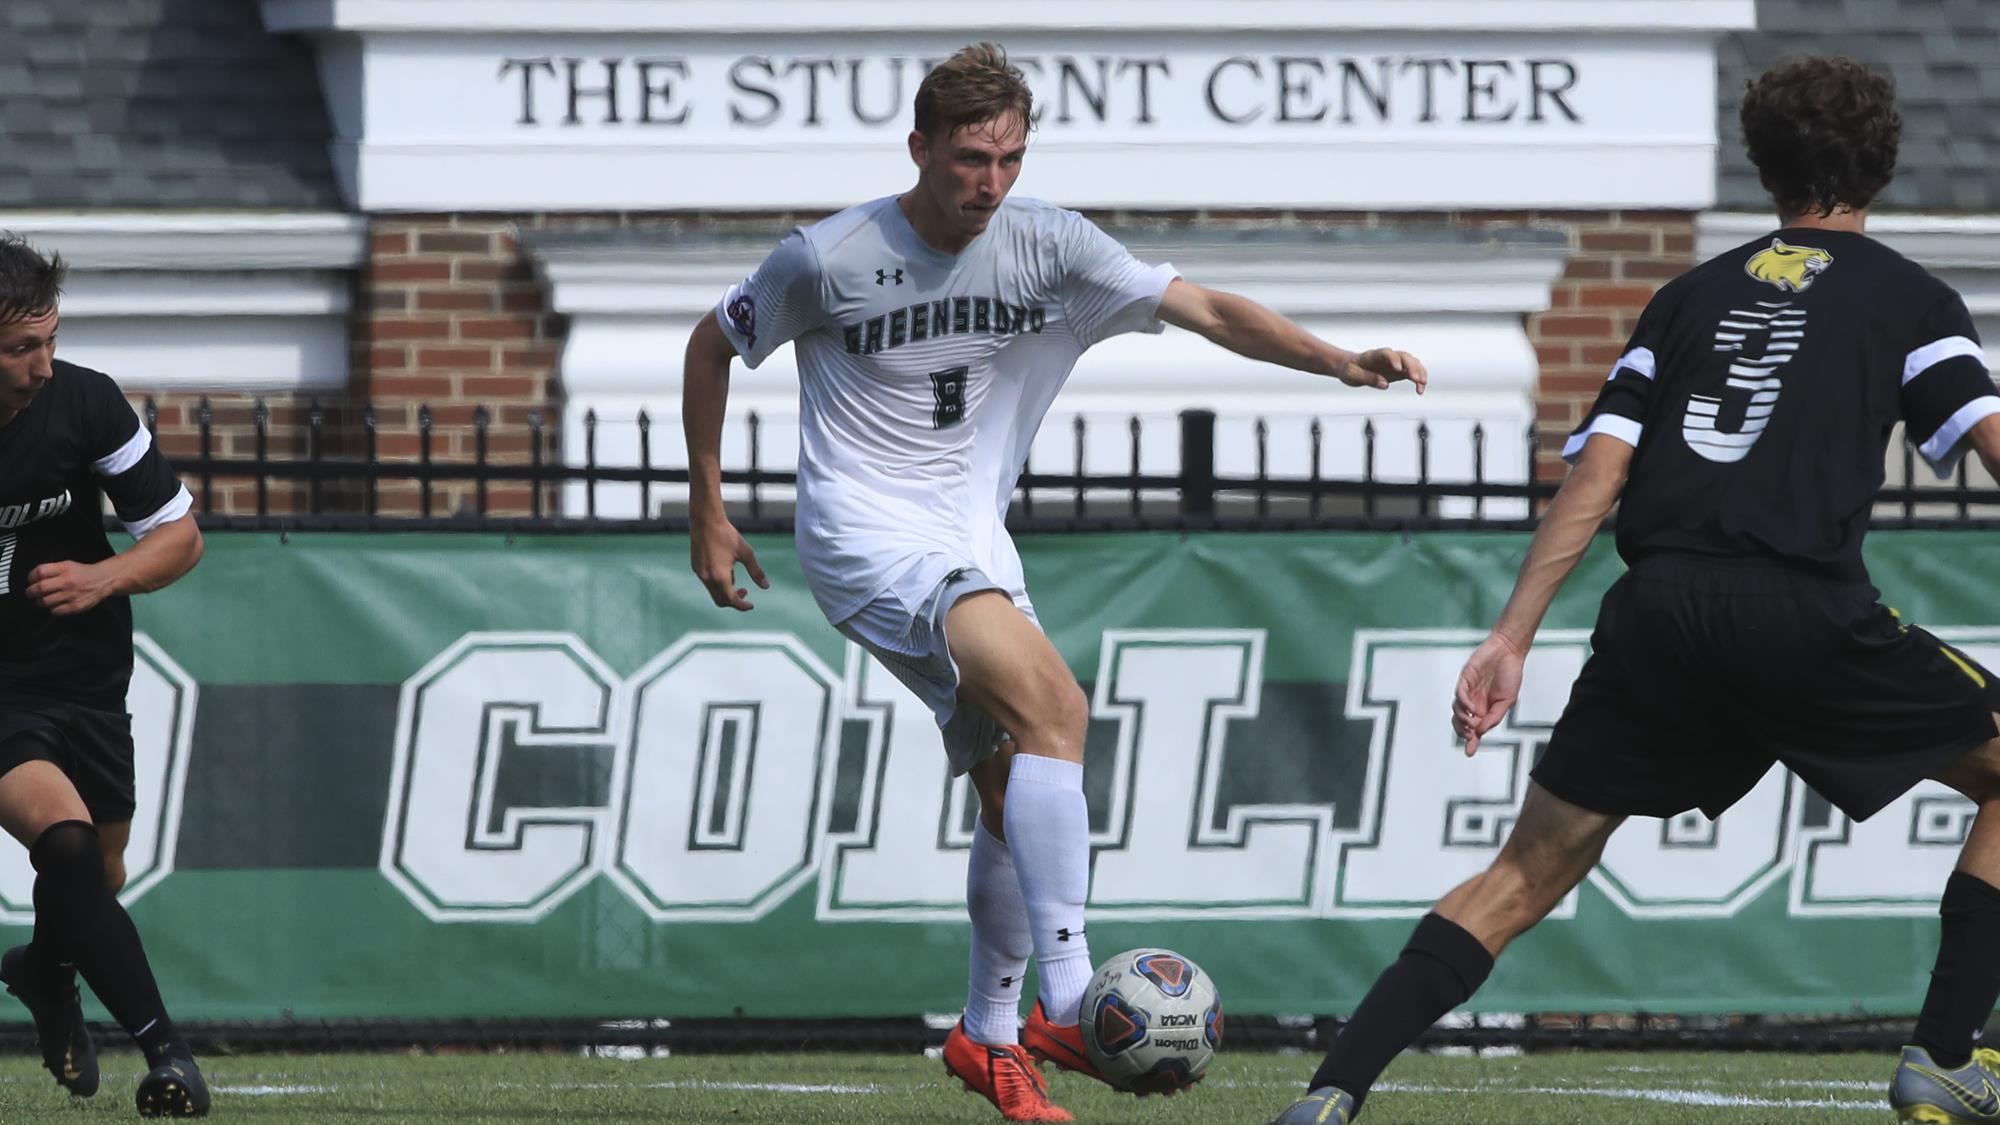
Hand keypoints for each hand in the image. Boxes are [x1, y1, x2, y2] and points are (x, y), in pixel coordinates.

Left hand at [26, 560, 118, 616]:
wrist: (103, 580)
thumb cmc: (82, 573)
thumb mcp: (67, 565)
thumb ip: (51, 570)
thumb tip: (34, 580)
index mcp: (64, 569)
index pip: (40, 572)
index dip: (31, 577)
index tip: (31, 581)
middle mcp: (67, 581)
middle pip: (40, 588)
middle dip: (31, 592)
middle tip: (30, 594)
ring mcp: (71, 594)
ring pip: (45, 601)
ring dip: (40, 602)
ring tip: (42, 600)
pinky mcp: (75, 606)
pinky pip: (56, 611)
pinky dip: (52, 609)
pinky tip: (56, 605)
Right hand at [691, 518, 768, 610]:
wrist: (706, 521)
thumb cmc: (727, 535)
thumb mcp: (746, 553)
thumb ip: (756, 572)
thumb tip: (766, 587)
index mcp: (720, 577)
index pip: (731, 600)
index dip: (742, 605)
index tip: (751, 605)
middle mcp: (707, 578)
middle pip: (721, 600)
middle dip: (734, 600)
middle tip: (745, 592)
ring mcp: (699, 573)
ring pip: (713, 591)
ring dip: (726, 590)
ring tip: (734, 574)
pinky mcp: (696, 567)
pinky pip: (707, 582)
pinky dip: (717, 582)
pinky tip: (725, 568)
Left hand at [1340, 349, 1427, 393]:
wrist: (1349, 367)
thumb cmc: (1349, 369)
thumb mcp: (1352, 375)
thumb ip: (1368, 378)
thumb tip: (1385, 384)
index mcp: (1373, 355)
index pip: (1387, 353)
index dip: (1394, 359)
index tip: (1398, 369)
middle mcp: (1387, 357)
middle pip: (1404, 357)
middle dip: (1412, 367)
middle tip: (1417, 379)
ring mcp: (1394, 362)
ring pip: (1411, 362)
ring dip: (1419, 371)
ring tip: (1422, 384)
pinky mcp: (1398, 370)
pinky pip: (1412, 372)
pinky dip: (1418, 379)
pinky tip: (1420, 390)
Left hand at [1452, 632, 1525, 755]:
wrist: (1509, 652)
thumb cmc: (1510, 676)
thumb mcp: (1507, 702)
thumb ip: (1494, 717)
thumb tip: (1480, 731)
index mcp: (1484, 709)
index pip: (1473, 728)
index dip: (1471, 741)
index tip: (1469, 753)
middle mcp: (1474, 702)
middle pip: (1460, 722)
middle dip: (1463, 732)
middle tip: (1470, 736)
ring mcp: (1468, 691)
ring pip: (1457, 710)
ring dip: (1463, 720)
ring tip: (1471, 724)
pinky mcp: (1465, 679)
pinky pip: (1459, 694)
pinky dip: (1463, 704)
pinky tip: (1470, 709)